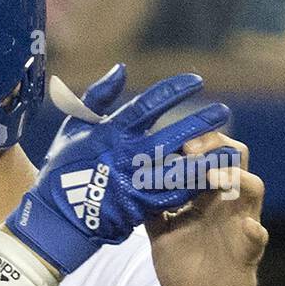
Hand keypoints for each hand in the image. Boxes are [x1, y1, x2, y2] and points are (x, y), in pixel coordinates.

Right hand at [6, 65, 237, 273]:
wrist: (55, 216)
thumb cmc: (63, 169)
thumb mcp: (73, 128)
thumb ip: (97, 98)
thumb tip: (121, 69)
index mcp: (110, 134)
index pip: (147, 106)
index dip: (173, 91)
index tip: (196, 81)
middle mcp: (125, 157)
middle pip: (171, 137)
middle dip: (199, 123)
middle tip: (222, 112)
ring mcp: (133, 184)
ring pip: (179, 168)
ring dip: (206, 158)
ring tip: (229, 149)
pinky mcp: (139, 208)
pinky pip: (174, 195)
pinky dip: (193, 185)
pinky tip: (211, 176)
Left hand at [146, 131, 265, 285]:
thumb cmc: (184, 265)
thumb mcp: (160, 233)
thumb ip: (151, 208)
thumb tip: (129, 185)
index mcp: (206, 197)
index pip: (208, 156)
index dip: (193, 143)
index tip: (169, 141)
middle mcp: (227, 203)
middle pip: (235, 159)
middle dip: (215, 148)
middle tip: (188, 150)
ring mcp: (241, 224)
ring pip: (253, 188)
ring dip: (234, 178)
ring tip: (212, 176)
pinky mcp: (249, 252)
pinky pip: (258, 236)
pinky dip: (254, 230)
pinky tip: (247, 226)